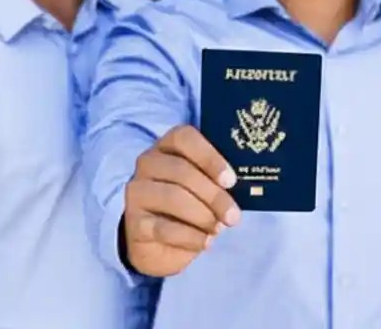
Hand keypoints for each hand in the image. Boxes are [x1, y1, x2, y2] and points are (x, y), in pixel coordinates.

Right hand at [123, 125, 240, 276]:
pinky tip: (205, 242)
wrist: (157, 241)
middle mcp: (148, 163)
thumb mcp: (205, 186)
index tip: (231, 180)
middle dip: (213, 196)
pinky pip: (164, 228)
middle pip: (182, 171)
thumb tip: (246, 186)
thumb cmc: (190, 203)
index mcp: (168, 146)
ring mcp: (137, 192)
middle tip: (233, 216)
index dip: (209, 157)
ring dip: (203, 216)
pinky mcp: (134, 222)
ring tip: (218, 228)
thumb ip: (219, 180)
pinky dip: (191, 237)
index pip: (184, 138)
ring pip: (173, 198)